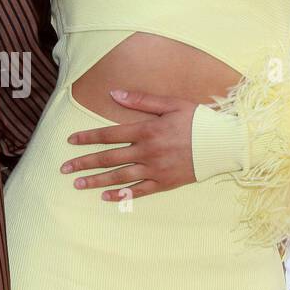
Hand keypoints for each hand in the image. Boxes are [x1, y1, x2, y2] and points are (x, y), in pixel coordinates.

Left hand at [60, 89, 198, 200]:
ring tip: (78, 184)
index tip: (70, 141)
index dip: (88, 137)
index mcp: (147, 130)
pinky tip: (105, 197)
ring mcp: (155, 170)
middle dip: (84, 162)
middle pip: (109, 158)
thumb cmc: (199, 120)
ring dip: (96, 181)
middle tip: (64, 168)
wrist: (225, 144)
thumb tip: (113, 93)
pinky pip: (139, 191)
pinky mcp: (165, 183)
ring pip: (119, 177)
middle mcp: (147, 152)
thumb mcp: (171, 103)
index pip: (109, 134)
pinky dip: (121, 195)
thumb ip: (141, 100)